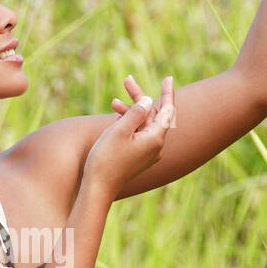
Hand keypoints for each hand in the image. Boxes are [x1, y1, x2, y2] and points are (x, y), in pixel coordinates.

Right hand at [83, 75, 174, 198]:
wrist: (98, 188)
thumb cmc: (106, 158)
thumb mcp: (120, 130)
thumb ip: (136, 113)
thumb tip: (148, 101)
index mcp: (155, 138)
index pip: (167, 110)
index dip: (168, 92)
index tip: (168, 78)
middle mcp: (155, 146)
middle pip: (152, 115)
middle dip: (139, 98)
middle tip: (127, 80)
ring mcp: (147, 153)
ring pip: (143, 124)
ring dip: (130, 112)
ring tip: (113, 103)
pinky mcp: (138, 157)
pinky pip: (138, 135)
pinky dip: (129, 124)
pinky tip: (116, 118)